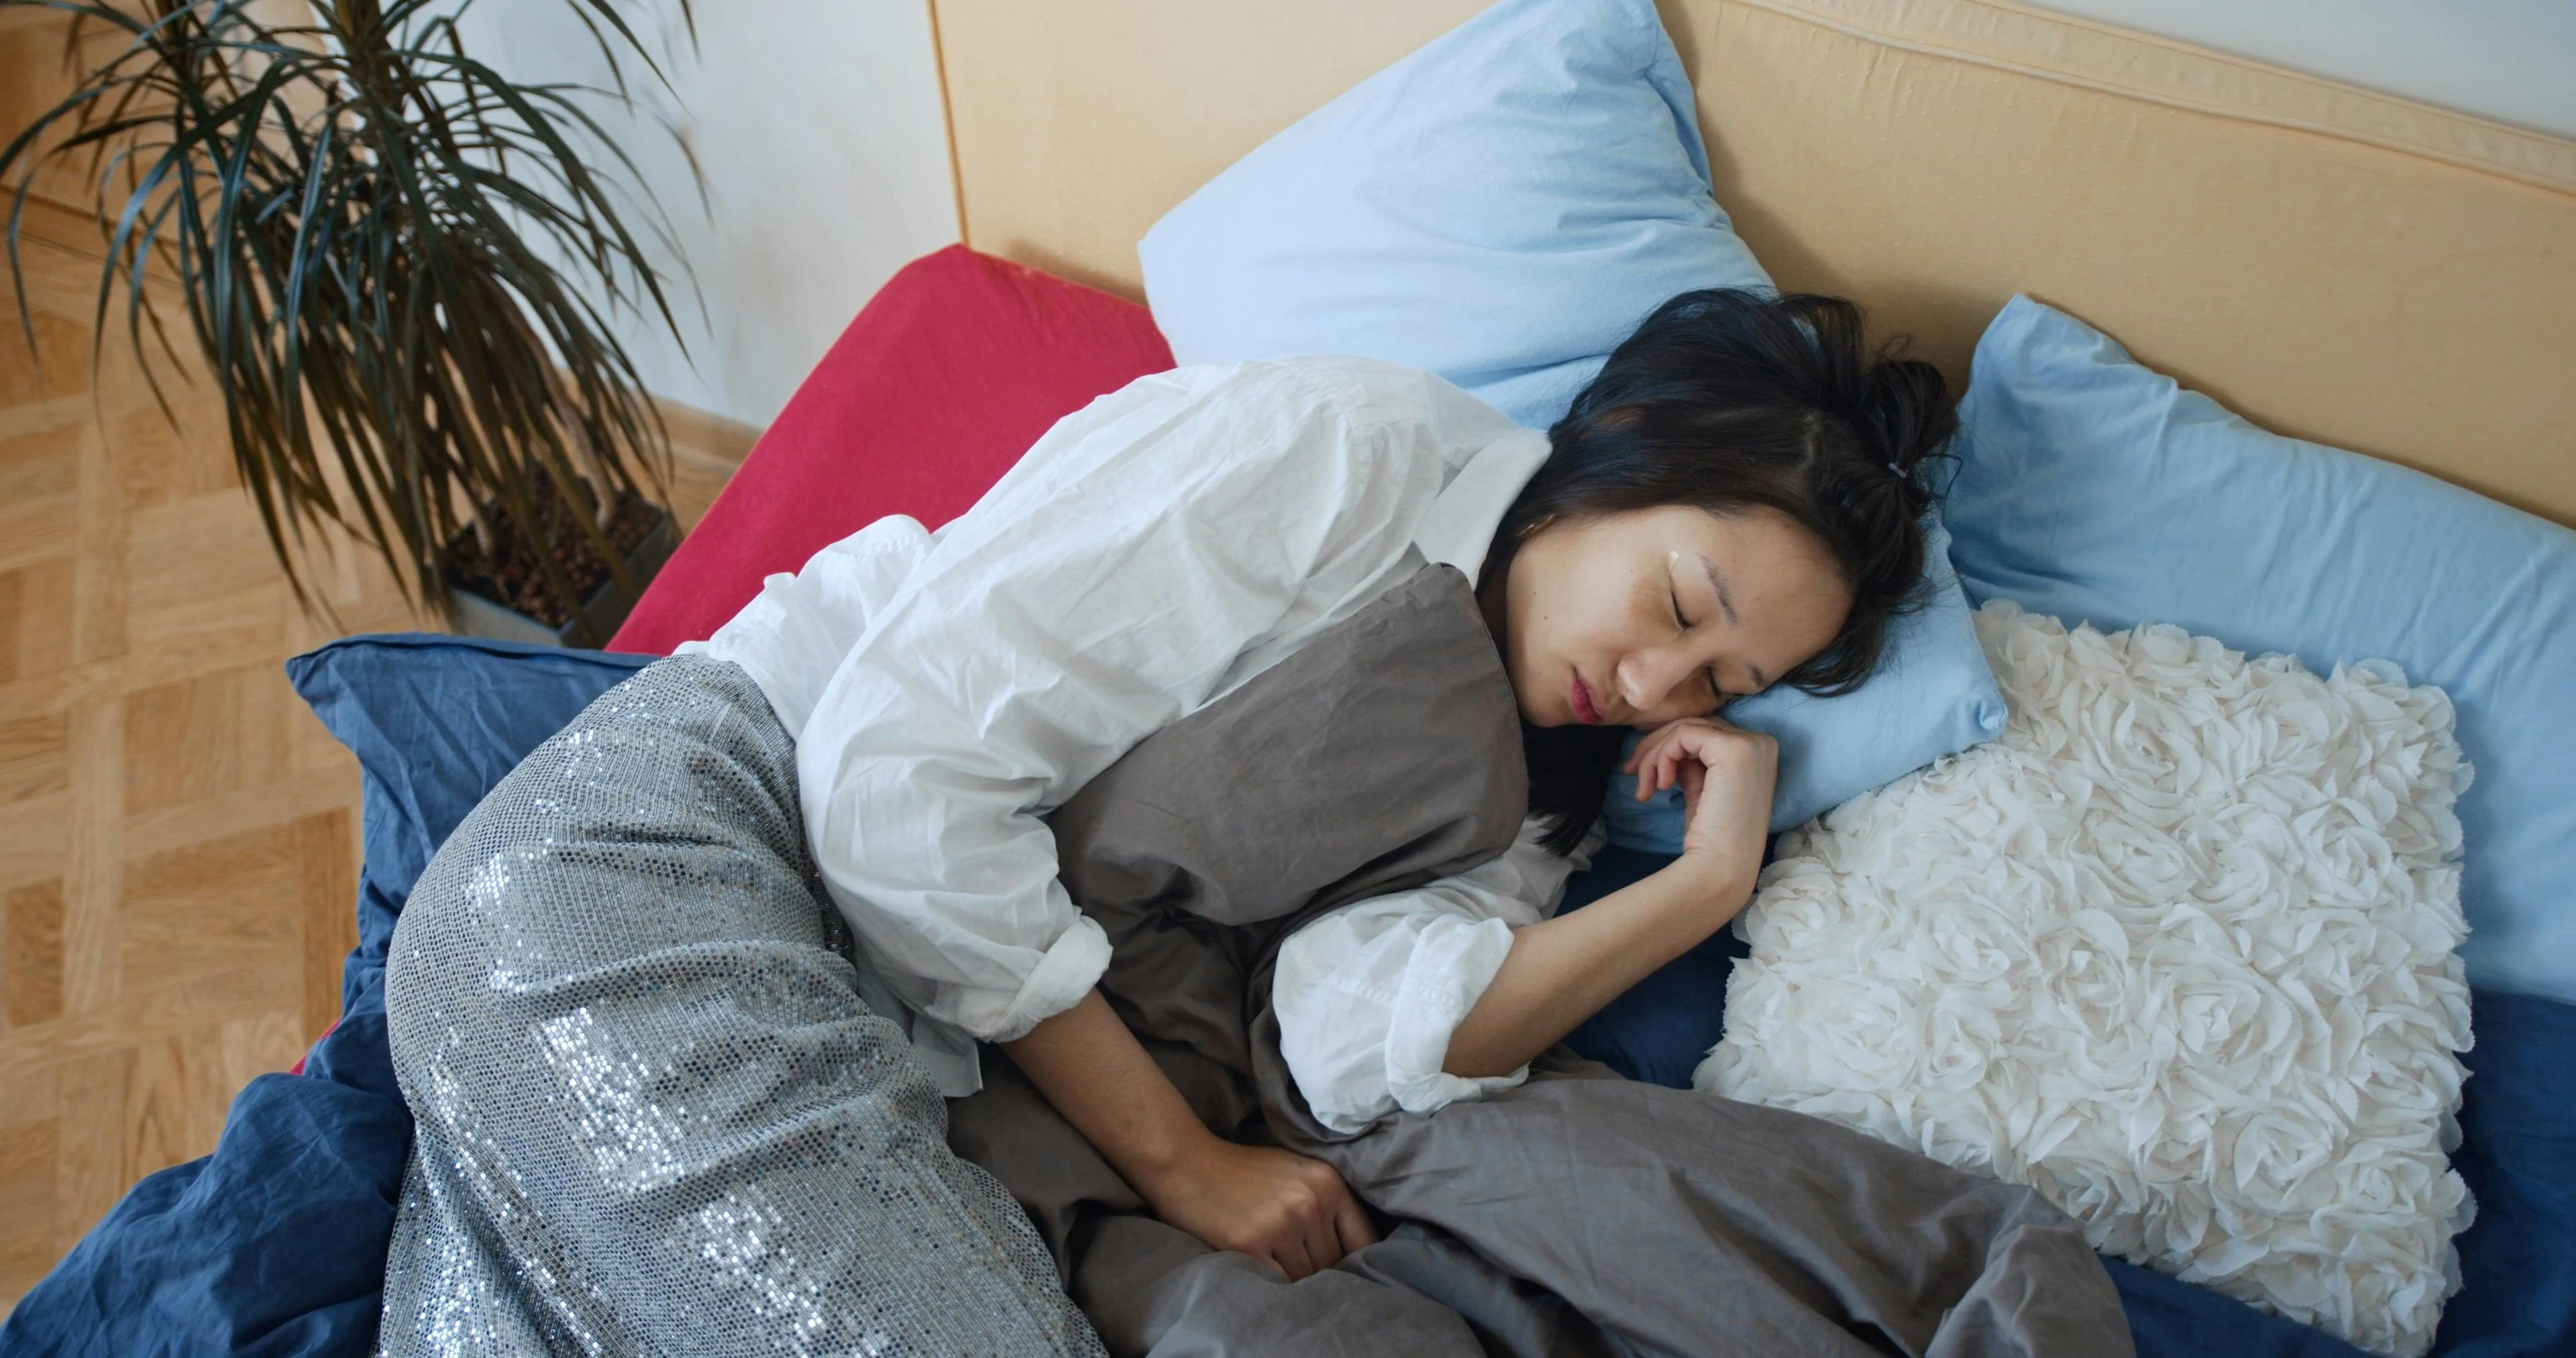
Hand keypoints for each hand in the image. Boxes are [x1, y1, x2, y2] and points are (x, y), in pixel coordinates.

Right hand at [1135, 1136, 1378, 1280]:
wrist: (1188, 1163)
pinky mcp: (1251, 1243)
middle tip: (1295, 1261)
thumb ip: (1329, 1203)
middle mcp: (1310, 1203)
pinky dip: (1273, 1282)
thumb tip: (1354, 1252)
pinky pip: (1278, 1282)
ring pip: (1306, 1277)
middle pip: (1332, 1262)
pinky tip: (1260, 1265)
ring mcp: (1281, 1224)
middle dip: (1319, 1270)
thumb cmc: (1243, 1170)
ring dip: (1294, 1278)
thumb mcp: (1297, 1172)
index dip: (1356, 1260)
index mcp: (1328, 1182)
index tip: (1345, 1269)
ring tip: (1274, 1260)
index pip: (1363, 1238)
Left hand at [1623, 715, 1775, 881]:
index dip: (1668, 747)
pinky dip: (1662, 756)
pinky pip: (1683, 735)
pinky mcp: (1734, 749)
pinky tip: (1661, 786)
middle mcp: (1761, 743)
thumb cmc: (1710, 839)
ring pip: (1685, 729)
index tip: (1640, 772)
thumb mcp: (1700, 789)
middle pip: (1694, 727)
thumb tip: (1664, 744)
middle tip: (1629, 773)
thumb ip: (1691, 762)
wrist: (1720, 869)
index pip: (1705, 734)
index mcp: (1757, 753)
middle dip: (1655, 747)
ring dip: (1654, 756)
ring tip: (1645, 788)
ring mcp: (1751, 744)